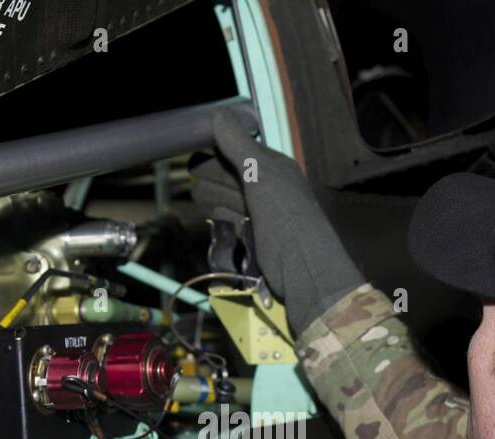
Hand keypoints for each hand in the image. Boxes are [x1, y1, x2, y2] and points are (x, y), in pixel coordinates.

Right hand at [190, 110, 362, 330]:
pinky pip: (236, 223)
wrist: (304, 270)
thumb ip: (239, 145)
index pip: (238, 151)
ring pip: (232, 200)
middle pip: (232, 176)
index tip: (190, 151)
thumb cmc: (285, 217)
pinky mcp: (258, 238)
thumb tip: (217, 113)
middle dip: (213, 173)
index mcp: (273, 167)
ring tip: (197, 194)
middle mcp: (269, 187)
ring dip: (215, 196)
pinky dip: (223, 218)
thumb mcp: (261, 174)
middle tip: (191, 173)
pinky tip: (214, 217)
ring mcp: (264, 214)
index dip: (215, 150)